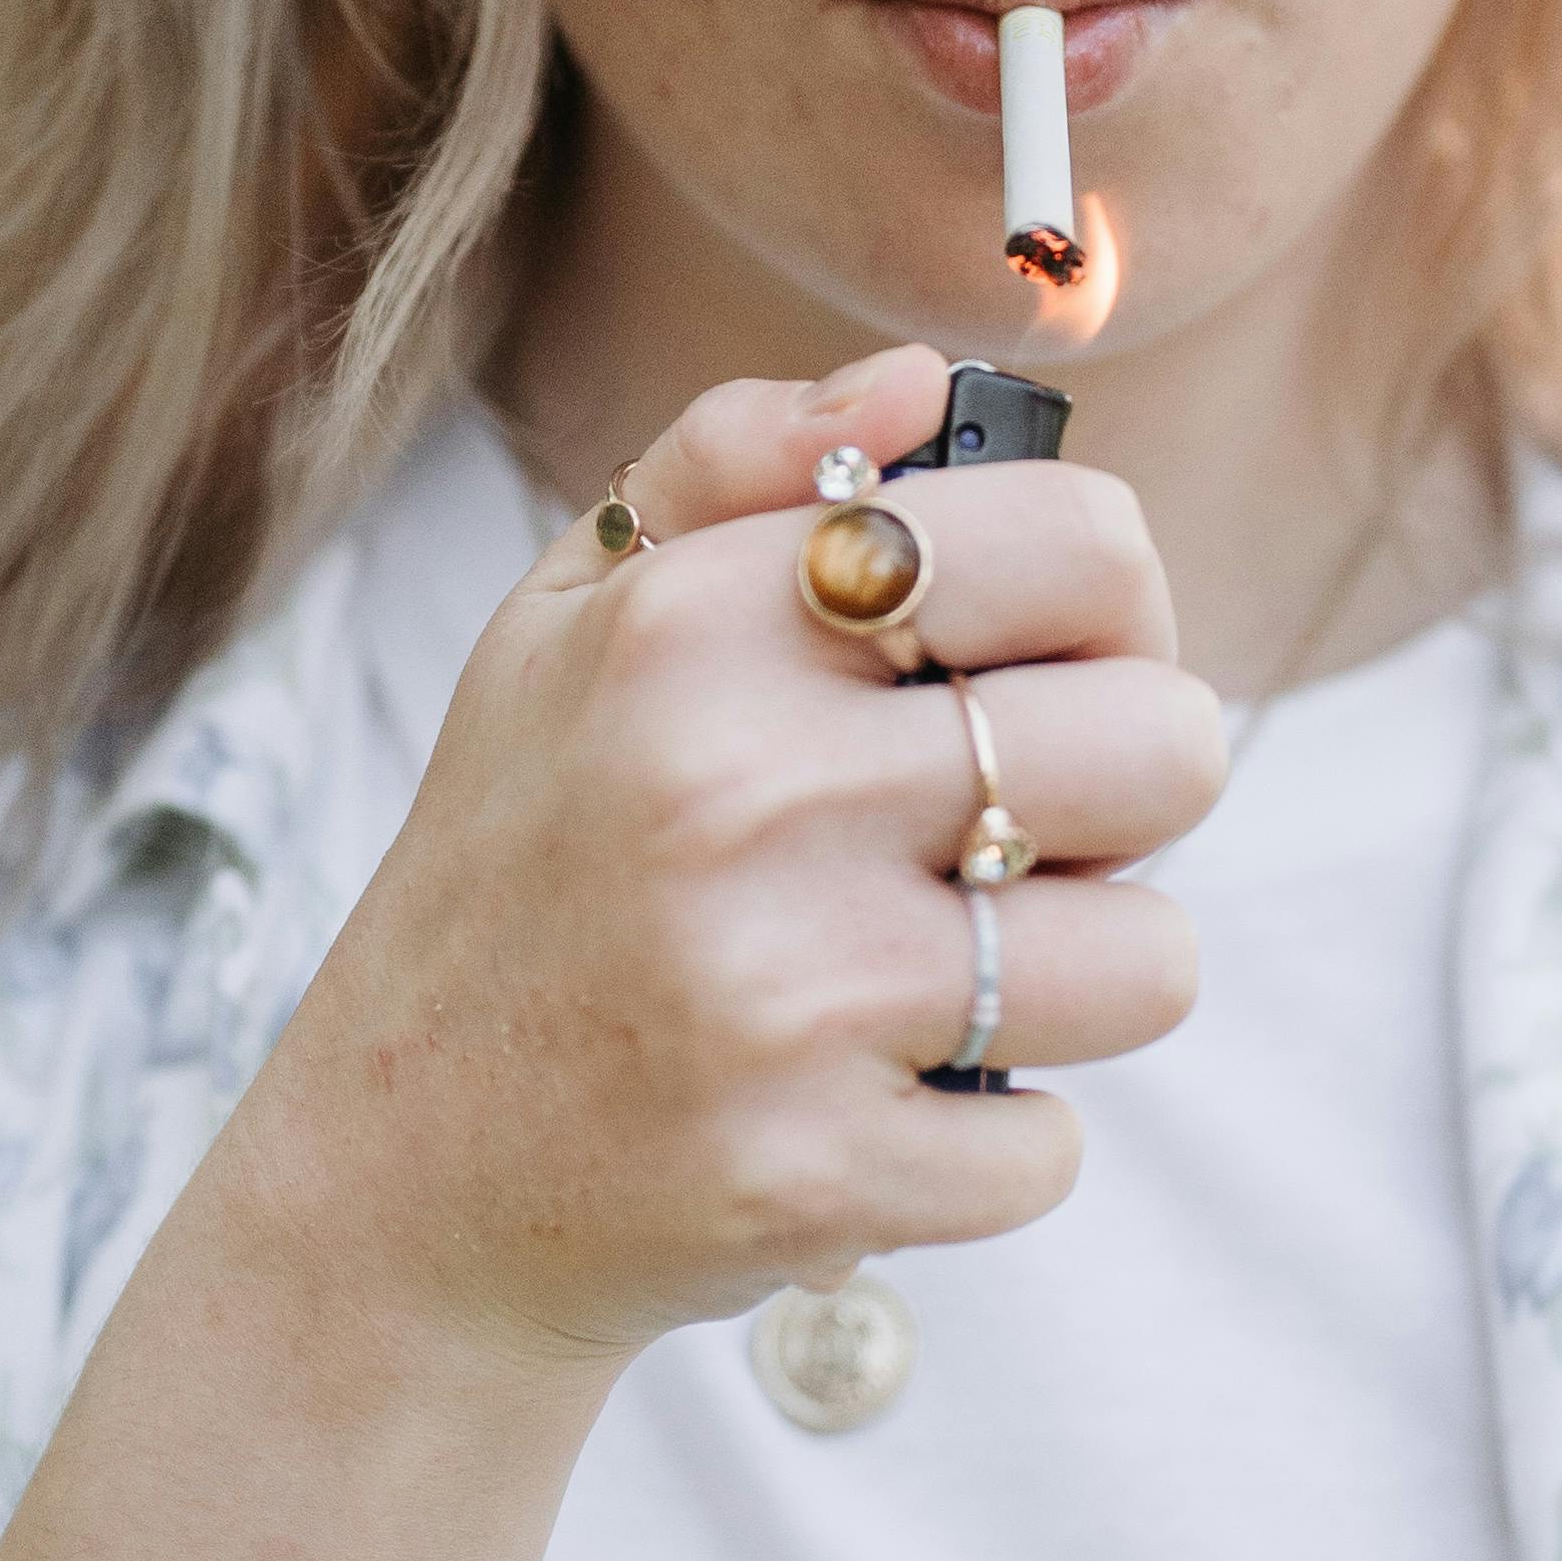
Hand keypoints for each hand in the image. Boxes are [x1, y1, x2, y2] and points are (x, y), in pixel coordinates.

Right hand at [223, 346, 1223, 1367]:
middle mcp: (741, 791)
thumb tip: (917, 381)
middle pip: (1164, 748)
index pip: (1081, 546)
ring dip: (1078, 980)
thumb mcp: (561, 626)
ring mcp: (785, 996)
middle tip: (1015, 838)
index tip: (1049, 672)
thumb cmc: (518, 874)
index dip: (1115, 612)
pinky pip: (1051, 1148)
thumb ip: (730, 465)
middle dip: (1125, 802)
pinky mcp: (815, 1174)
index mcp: (695, 625)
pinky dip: (989, 1145)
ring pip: (1148, 960)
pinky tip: (875, 1107)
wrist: (397, 1179)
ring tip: (951, 977)